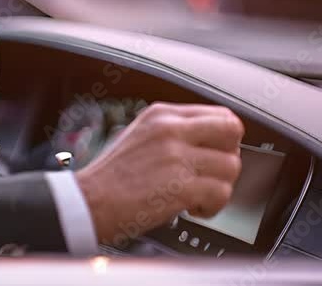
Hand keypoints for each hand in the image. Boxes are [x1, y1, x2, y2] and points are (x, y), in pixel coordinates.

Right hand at [74, 102, 243, 247]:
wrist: (89, 201)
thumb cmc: (110, 177)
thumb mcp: (139, 136)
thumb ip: (173, 133)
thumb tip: (209, 143)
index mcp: (161, 115)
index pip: (218, 113)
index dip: (224, 138)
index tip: (214, 153)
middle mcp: (171, 130)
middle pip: (232, 131)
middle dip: (228, 155)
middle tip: (211, 172)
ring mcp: (176, 157)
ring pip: (231, 167)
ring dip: (218, 186)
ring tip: (196, 194)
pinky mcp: (181, 186)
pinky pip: (221, 194)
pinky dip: (211, 207)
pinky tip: (191, 208)